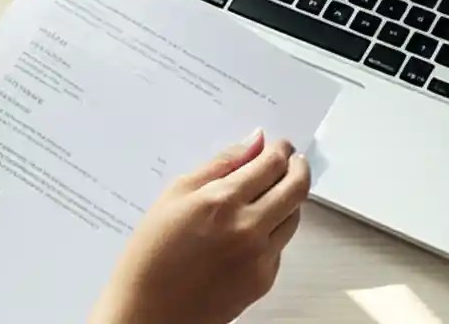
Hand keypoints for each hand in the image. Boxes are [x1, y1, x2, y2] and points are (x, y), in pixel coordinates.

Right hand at [89, 130, 309, 323]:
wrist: (150, 312)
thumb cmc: (151, 255)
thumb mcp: (175, 195)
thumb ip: (219, 165)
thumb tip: (254, 142)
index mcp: (222, 201)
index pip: (272, 163)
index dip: (280, 149)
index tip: (278, 145)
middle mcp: (248, 228)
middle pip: (296, 187)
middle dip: (298, 167)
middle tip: (292, 160)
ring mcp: (260, 257)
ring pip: (294, 216)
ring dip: (289, 198)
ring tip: (271, 192)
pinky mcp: (264, 280)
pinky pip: (280, 245)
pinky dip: (273, 230)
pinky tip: (251, 230)